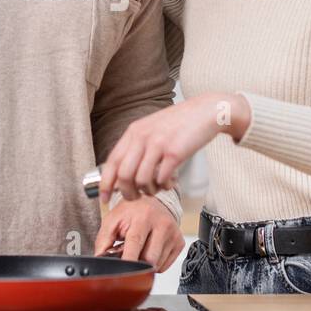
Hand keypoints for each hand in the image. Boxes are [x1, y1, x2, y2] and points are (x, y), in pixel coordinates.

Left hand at [94, 196, 184, 271]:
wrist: (151, 202)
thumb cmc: (131, 212)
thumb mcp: (112, 220)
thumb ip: (103, 241)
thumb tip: (99, 259)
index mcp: (143, 217)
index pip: (136, 242)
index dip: (128, 260)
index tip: (123, 271)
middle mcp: (162, 224)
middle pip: (150, 258)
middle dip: (137, 262)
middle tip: (129, 254)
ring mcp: (173, 233)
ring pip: (157, 265)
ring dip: (145, 264)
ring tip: (140, 249)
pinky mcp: (180, 242)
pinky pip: (165, 265)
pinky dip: (155, 264)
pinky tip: (150, 250)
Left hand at [97, 92, 250, 201]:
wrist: (206, 111)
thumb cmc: (179, 124)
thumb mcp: (151, 129)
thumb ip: (137, 146)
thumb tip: (123, 174)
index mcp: (134, 131)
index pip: (111, 162)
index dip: (106, 184)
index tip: (104, 199)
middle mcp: (142, 137)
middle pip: (124, 175)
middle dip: (127, 193)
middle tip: (136, 198)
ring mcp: (158, 144)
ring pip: (142, 180)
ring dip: (149, 191)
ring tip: (157, 188)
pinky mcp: (174, 153)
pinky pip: (161, 179)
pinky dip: (164, 186)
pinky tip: (170, 182)